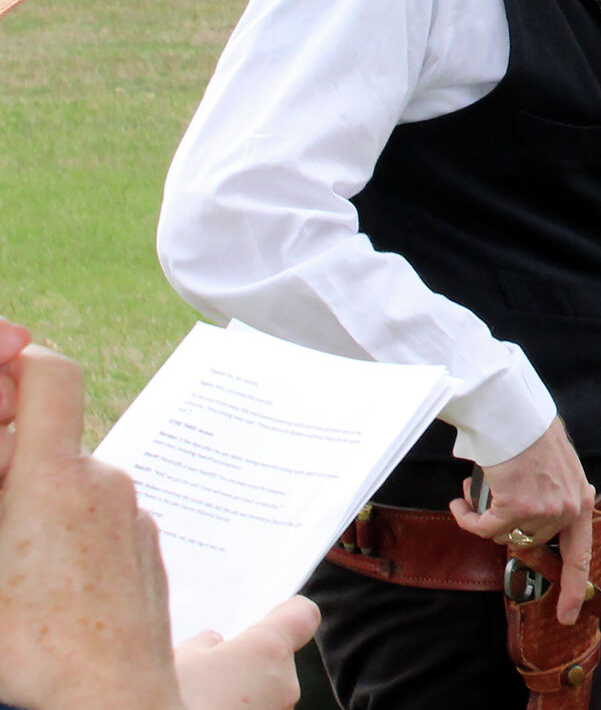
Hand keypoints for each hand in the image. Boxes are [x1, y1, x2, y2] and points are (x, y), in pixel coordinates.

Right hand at [0, 346, 185, 709]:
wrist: (107, 699)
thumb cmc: (26, 640)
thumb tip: (10, 447)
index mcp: (55, 475)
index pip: (51, 375)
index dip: (18, 365)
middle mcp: (104, 482)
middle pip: (50, 441)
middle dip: (10, 464)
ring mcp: (131, 515)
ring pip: (70, 486)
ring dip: (35, 506)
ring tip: (12, 569)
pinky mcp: (145, 547)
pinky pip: (97, 520)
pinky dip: (67, 533)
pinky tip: (45, 585)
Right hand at [174, 595, 319, 709]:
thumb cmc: (167, 699)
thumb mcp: (176, 662)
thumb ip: (203, 647)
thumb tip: (214, 642)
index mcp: (266, 650)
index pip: (302, 616)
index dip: (285, 616)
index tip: (269, 621)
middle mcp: (285, 685)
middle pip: (275, 664)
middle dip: (245, 669)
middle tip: (200, 683)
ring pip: (264, 699)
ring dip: (240, 700)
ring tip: (196, 704)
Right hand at [449, 417, 595, 624]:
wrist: (516, 413)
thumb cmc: (531, 434)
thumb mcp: (558, 469)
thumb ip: (555, 496)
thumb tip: (536, 522)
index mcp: (581, 501)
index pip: (581, 554)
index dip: (575, 587)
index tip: (568, 614)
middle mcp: (567, 509)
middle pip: (526, 541)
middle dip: (505, 526)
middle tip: (492, 503)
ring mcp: (543, 512)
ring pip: (502, 535)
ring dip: (484, 517)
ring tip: (477, 491)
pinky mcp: (516, 509)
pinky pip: (482, 528)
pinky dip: (466, 516)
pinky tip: (460, 501)